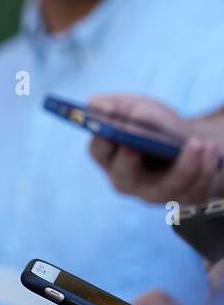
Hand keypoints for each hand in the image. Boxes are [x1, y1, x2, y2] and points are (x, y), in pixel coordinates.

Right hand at [86, 95, 222, 204]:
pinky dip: (204, 168)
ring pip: (167, 188)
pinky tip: (209, 149)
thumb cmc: (155, 124)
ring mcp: (156, 194)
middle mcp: (128, 181)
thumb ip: (113, 105)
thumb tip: (95, 107)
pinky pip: (195, 190)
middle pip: (123, 178)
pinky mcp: (185, 199)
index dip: (102, 143)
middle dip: (127, 163)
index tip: (110, 132)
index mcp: (109, 157)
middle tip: (134, 147)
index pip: (98, 152)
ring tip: (198, 143)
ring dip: (184, 166)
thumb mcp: (135, 107)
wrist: (189, 141)